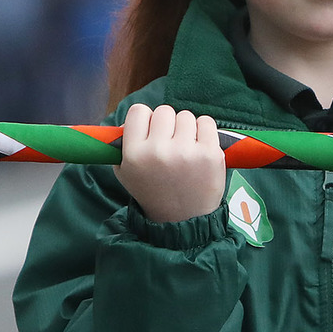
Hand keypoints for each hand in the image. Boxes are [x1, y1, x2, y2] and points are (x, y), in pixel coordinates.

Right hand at [116, 104, 225, 224]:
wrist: (182, 220)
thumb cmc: (152, 191)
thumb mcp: (125, 172)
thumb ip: (123, 142)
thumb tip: (136, 117)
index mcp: (134, 154)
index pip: (138, 111)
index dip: (146, 119)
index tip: (152, 132)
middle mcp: (158, 151)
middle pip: (164, 111)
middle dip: (168, 125)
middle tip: (170, 143)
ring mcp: (186, 152)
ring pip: (186, 116)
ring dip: (186, 129)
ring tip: (185, 149)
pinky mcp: (210, 154)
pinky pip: (207, 122)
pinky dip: (204, 131)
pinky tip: (199, 147)